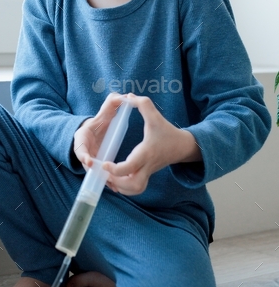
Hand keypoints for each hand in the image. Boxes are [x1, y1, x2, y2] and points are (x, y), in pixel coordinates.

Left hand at [73, 93, 201, 195]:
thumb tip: (127, 96)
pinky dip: (125, 189)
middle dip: (116, 182)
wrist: (182, 146)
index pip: (129, 167)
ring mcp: (147, 173)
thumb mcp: (155, 116)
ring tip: (108, 178)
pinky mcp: (146, 176)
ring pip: (134, 190)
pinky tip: (116, 180)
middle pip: (133, 185)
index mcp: (146, 153)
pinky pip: (135, 189)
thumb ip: (142, 104)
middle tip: (105, 173)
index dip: (115, 169)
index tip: (105, 163)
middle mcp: (146, 166)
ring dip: (120, 187)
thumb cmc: (167, 132)